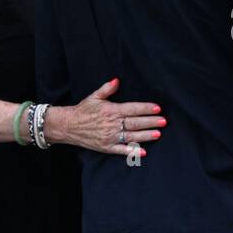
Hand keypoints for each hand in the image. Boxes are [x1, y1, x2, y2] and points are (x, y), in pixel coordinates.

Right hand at [49, 78, 166, 154]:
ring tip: (158, 134)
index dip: (146, 108)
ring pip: (131, 136)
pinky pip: (121, 150)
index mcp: (111, 110)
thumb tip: (117, 80)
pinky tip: (143, 152)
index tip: (158, 108)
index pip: (132, 109)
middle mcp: (112, 124)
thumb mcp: (94, 97)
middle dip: (151, 122)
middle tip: (164, 121)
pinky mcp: (106, 147)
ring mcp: (109, 137)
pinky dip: (132, 151)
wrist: (68, 126)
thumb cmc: (83, 110)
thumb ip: (107, 89)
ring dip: (146, 135)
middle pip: (135, 123)